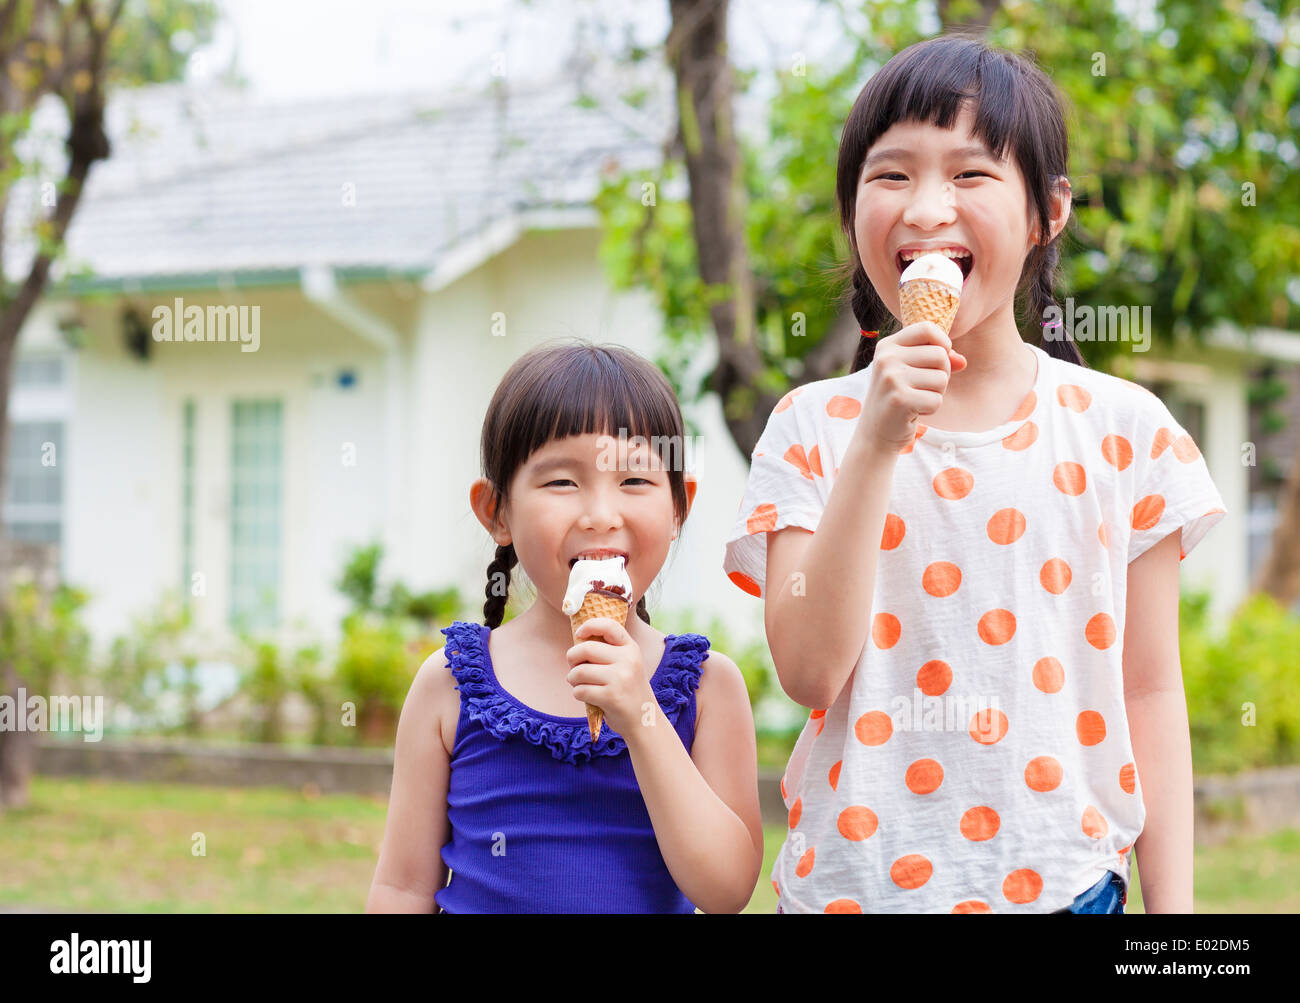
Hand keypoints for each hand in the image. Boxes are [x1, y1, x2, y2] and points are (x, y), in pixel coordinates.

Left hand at [566, 618, 656, 738]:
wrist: (643, 719)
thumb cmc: (628, 690)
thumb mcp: (627, 664)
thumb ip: (608, 651)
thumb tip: (578, 641)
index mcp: (631, 648)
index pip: (608, 626)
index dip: (589, 626)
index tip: (579, 634)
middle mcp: (628, 660)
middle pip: (586, 649)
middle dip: (572, 658)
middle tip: (574, 667)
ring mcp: (620, 678)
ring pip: (579, 671)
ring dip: (572, 679)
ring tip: (579, 684)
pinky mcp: (611, 697)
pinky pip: (580, 690)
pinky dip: (578, 693)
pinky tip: (587, 697)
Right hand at [859, 321, 966, 453]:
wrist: (876, 432)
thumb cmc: (899, 397)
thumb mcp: (913, 372)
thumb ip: (938, 361)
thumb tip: (962, 361)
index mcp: (887, 346)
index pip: (927, 328)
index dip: (942, 342)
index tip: (941, 357)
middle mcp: (886, 358)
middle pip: (940, 355)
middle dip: (942, 373)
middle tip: (924, 387)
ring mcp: (891, 378)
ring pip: (942, 378)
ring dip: (936, 393)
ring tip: (917, 399)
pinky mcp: (900, 400)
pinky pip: (936, 400)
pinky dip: (931, 409)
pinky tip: (914, 411)